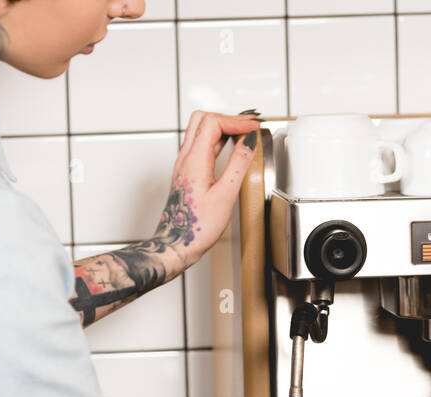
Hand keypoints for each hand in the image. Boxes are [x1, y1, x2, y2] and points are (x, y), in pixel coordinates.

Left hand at [69, 110, 259, 325]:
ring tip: (243, 133)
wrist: (176, 245)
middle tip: (248, 125)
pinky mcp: (186, 173)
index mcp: (194, 161)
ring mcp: (184, 165)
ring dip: (222, 126)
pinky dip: (217, 139)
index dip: (236, 120)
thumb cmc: (197, 227)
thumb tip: (249, 141)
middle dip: (228, 117)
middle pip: (203, 119)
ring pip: (200, 130)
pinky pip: (200, 145)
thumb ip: (238, 164)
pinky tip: (229, 148)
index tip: (254, 127)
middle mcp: (185, 159)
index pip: (214, 123)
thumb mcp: (225, 195)